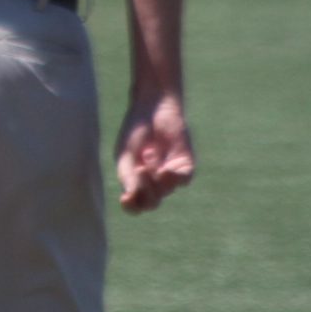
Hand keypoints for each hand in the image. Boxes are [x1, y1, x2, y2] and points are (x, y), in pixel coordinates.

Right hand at [115, 92, 194, 213]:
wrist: (152, 105)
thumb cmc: (135, 129)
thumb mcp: (125, 153)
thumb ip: (127, 175)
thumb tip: (130, 197)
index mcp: (136, 181)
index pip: (135, 205)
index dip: (131, 206)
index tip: (125, 199)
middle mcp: (154, 181)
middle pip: (151, 202)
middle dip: (144, 193)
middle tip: (139, 171)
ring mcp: (170, 173)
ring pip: (166, 191)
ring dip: (156, 182)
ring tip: (147, 163)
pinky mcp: (185, 163)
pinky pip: (183, 179)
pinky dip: (174, 178)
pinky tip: (165, 170)